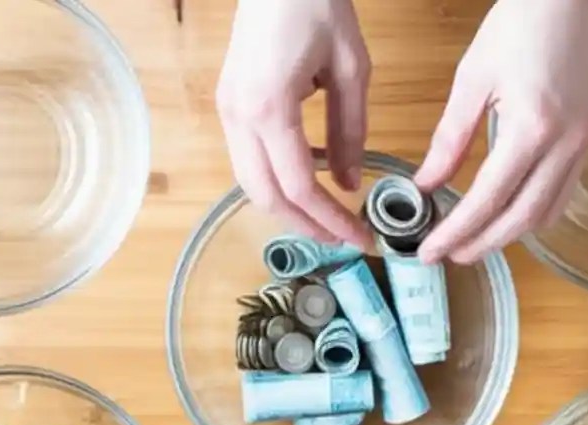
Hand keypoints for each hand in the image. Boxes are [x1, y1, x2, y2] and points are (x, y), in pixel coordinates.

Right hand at [216, 0, 372, 247]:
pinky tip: (308, 178)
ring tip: (327, 216)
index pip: (299, 187)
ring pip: (250, 183)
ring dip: (287, 207)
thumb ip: (350, 131)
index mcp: (270, 108)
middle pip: (265, 197)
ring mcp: (228, 111)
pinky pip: (247, 159)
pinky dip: (275, 180)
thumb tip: (350, 182)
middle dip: (305, 226)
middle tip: (342, 238)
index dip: (331, 220)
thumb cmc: (315, 5)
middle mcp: (239, 116)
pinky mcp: (228, 104)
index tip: (360, 237)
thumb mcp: (351, 69)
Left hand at [415, 0, 587, 263]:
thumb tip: (426, 184)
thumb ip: (449, 139)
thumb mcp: (472, 79)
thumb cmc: (521, 24)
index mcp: (532, 129)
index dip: (456, 232)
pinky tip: (508, 213)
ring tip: (474, 240)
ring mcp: (584, 144)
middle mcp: (565, 145)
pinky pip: (563, 193)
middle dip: (481, 244)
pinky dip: (534, 213)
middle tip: (448, 255)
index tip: (429, 251)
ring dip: (509, 234)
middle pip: (520, 219)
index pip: (488, 200)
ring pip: (547, 213)